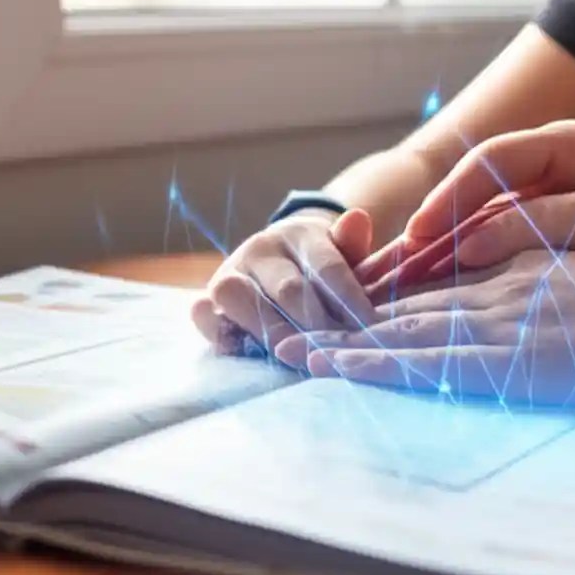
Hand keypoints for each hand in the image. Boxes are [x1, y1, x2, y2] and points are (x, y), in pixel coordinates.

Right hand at [192, 208, 377, 352]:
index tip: (371, 328)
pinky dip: (223, 334)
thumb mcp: (344, 254)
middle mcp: (260, 249)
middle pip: (288, 288)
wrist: (279, 261)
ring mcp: (229, 271)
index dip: (350, 301)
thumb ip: (352, 245)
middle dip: (317, 324)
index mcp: (300, 235)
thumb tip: (359, 218)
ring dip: (272, 330)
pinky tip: (254, 354)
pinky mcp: (206, 297)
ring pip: (240, 297)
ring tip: (300, 356)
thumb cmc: (322, 267)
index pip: (328, 267)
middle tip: (339, 350)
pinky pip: (204, 313)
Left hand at [276, 251, 574, 415]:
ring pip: (402, 330)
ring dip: (339, 340)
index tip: (345, 310)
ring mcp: (503, 321)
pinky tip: (332, 368)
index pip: (441, 282)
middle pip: (408, 303)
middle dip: (346, 317)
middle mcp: (502, 288)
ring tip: (285, 348)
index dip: (387, 298)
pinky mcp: (511, 361)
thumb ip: (562, 290)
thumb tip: (542, 317)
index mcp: (527, 268)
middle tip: (288, 326)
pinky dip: (373, 365)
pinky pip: (427, 364)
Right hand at [353, 121, 574, 296]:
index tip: (421, 232)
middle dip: (428, 229)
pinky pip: (490, 251)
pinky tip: (430, 299)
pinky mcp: (540, 239)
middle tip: (386, 265)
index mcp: (564, 143)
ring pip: (473, 225)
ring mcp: (540, 203)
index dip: (451, 197)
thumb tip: (470, 243)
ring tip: (392, 285)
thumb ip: (547, 224)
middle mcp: (544, 168)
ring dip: (435, 256)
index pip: (491, 162)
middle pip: (471, 193)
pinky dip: (460, 273)